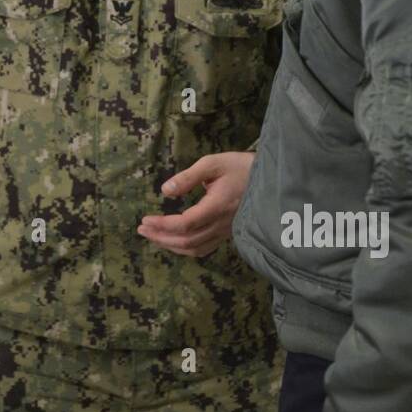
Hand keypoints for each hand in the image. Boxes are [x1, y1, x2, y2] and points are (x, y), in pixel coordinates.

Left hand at [137, 151, 255, 257]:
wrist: (270, 180)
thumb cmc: (240, 167)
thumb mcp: (213, 163)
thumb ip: (188, 177)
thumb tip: (165, 190)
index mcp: (217, 206)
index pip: (185, 224)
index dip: (163, 225)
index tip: (145, 220)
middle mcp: (221, 224)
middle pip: (186, 240)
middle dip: (161, 237)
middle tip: (142, 229)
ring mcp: (225, 232)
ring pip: (195, 248)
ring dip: (170, 245)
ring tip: (153, 236)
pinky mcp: (228, 234)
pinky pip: (204, 248)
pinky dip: (185, 248)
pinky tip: (174, 242)